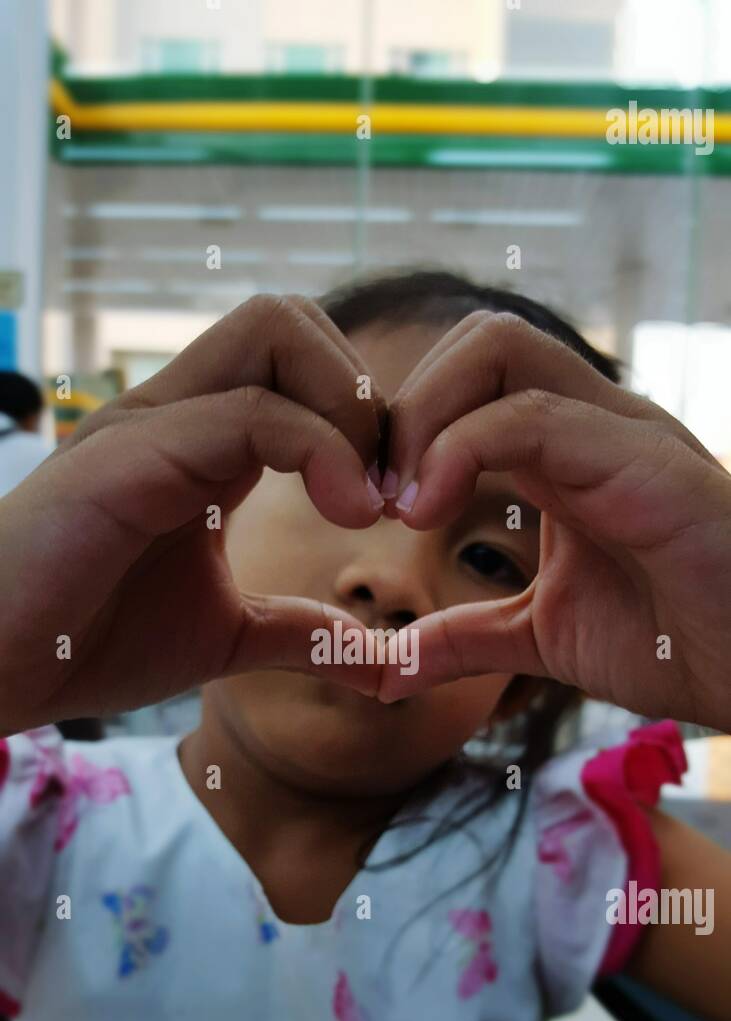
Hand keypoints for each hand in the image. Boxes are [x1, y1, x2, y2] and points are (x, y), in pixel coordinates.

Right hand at [0, 296, 385, 733]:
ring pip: (276, 332)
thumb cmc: (87, 641)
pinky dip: (320, 451)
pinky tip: (344, 513)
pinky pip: (249, 413)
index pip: (300, 362)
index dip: (367, 420)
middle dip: (365, 392)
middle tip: (387, 488)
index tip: (394, 503)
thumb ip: (300, 633)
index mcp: (200, 442)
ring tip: (365, 502)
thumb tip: (378, 659)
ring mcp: (151, 423)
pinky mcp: (131, 455)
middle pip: (291, 317)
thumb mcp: (224, 638)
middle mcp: (177, 413)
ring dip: (350, 408)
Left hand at [377, 313, 730, 731]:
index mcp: (564, 453)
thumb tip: (390, 668)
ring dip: (424, 416)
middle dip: (404, 403)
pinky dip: (460, 449)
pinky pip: (534, 415)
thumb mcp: (542, 638)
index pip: (467, 381)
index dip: (402, 428)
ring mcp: (619, 431)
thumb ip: (466, 639)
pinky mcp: (643, 458)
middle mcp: (591, 424)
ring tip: (401, 503)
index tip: (369, 504)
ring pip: (499, 347)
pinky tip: (427, 511)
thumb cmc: (679, 643)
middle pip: (478, 339)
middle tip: (376, 493)